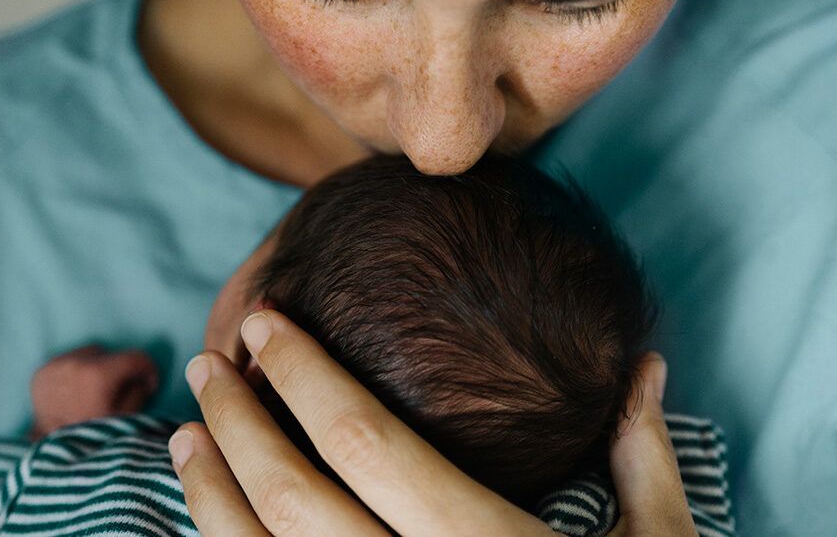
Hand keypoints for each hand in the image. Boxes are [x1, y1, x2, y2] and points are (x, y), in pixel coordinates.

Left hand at [29, 344, 158, 437]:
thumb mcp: (126, 418)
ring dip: (96, 366)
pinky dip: (75, 371)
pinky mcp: (41, 372)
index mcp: (99, 374)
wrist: (51, 452)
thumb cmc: (93, 436)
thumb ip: (140, 392)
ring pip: (88, 354)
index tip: (148, 383)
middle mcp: (76, 363)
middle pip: (111, 353)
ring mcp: (56, 366)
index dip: (148, 369)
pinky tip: (75, 390)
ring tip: (94, 389)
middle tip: (118, 389)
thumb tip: (142, 378)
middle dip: (119, 369)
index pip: (136, 357)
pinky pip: (67, 361)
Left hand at [168, 310, 691, 535]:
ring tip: (188, 440)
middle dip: (237, 423)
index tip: (264, 321)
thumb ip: (643, 459)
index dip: (302, 372)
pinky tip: (219, 533)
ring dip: (210, 497)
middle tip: (208, 365)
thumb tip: (648, 366)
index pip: (364, 440)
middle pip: (293, 498)